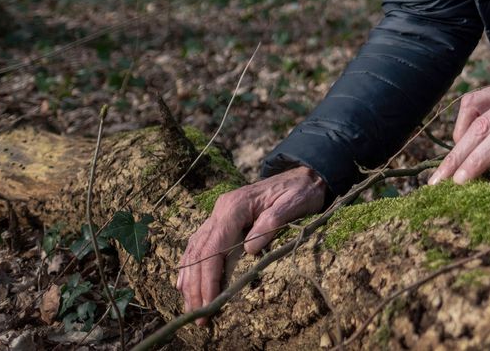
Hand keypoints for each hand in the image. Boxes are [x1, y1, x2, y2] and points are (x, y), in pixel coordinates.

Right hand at [175, 165, 325, 322]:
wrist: (303, 175)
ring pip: (196, 249)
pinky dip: (191, 264)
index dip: (209, 276)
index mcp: (235, 205)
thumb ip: (272, 223)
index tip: (209, 301)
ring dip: (191, 278)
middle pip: (200, 251)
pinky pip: (200, 243)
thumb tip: (249, 249)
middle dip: (196, 284)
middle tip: (197, 314)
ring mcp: (220, 214)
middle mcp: (222, 209)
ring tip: (190, 305)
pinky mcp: (223, 220)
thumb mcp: (294, 203)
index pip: (215, 246)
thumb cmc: (300, 191)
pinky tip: (185, 282)